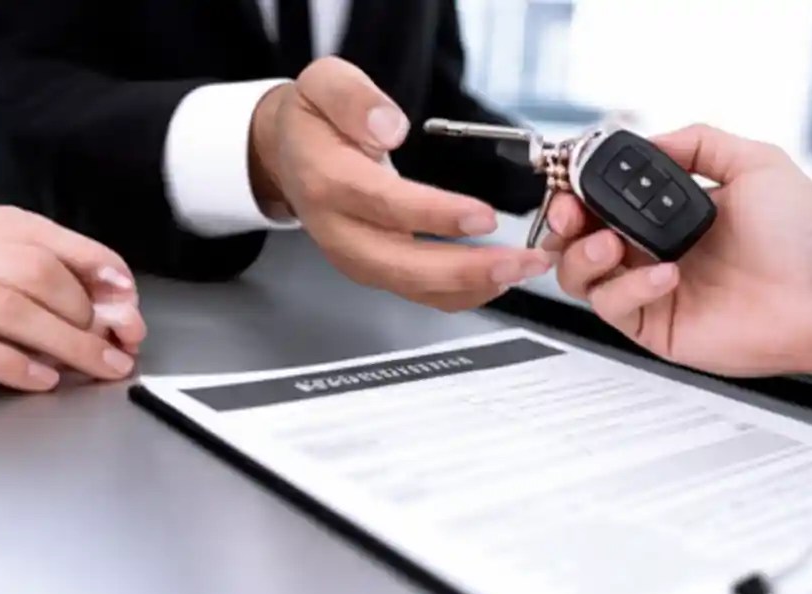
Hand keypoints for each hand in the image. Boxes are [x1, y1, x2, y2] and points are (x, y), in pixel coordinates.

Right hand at [0, 205, 146, 390]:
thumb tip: (31, 290)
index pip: (34, 232)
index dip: (90, 262)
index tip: (125, 293)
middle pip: (35, 270)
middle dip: (90, 311)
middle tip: (121, 343)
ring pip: (10, 305)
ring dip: (68, 341)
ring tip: (98, 366)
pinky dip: (7, 362)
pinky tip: (35, 379)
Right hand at [248, 57, 552, 311]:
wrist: (289, 155)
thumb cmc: (314, 121)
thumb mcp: (324, 84)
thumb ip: (354, 100)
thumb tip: (390, 127)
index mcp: (326, 180)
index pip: (384, 205)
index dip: (435, 215)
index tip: (484, 217)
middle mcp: (338, 229)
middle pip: (400, 264)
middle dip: (465, 269)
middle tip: (519, 261)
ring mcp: (355, 256)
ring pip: (413, 287)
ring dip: (472, 285)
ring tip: (523, 270)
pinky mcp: (373, 269)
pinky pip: (419, 292)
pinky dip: (462, 293)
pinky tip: (499, 279)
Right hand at [547, 124, 811, 390]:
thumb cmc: (807, 239)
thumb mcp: (756, 163)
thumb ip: (700, 142)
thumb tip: (649, 140)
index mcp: (669, 214)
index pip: (600, 199)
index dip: (576, 190)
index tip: (571, 180)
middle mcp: (652, 250)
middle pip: (575, 238)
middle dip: (561, 222)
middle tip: (570, 213)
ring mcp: (651, 290)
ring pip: (579, 276)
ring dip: (583, 255)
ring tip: (612, 243)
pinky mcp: (656, 327)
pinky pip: (614, 307)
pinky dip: (629, 287)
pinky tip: (665, 274)